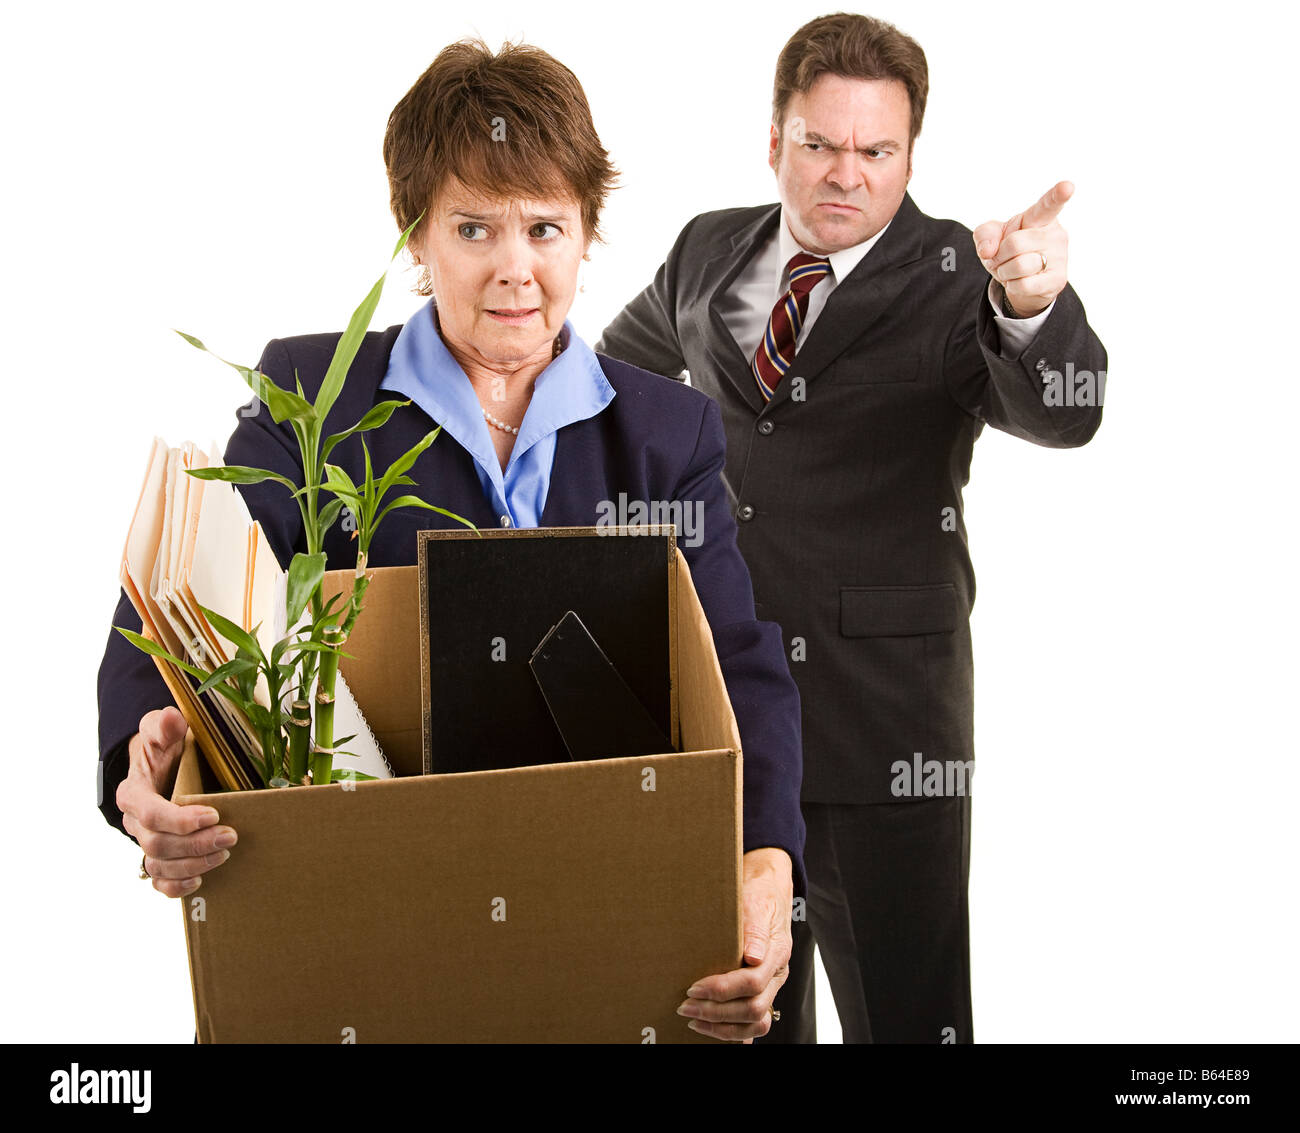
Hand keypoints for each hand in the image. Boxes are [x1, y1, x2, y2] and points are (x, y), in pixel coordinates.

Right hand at [117, 706, 236, 896]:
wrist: (161, 765)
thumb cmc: (163, 747)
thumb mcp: (161, 729)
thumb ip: (162, 725)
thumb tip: (171, 719)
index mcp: (133, 792)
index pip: (149, 813)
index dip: (179, 819)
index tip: (212, 814)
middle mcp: (135, 822)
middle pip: (157, 844)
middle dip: (195, 843)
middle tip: (231, 836)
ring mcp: (145, 841)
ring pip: (158, 866)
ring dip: (192, 865)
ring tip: (224, 854)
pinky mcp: (158, 856)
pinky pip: (158, 882)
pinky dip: (176, 887)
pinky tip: (201, 882)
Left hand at [677, 847, 792, 1041]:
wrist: (768, 890)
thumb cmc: (759, 895)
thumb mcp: (756, 902)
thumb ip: (754, 929)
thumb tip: (752, 956)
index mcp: (777, 952)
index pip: (753, 982)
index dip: (721, 989)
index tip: (693, 988)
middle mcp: (777, 974)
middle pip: (753, 1008)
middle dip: (716, 1012)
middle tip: (685, 1007)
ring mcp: (772, 986)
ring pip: (757, 1023)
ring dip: (723, 1027)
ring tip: (694, 1021)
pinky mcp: (762, 992)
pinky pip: (754, 1024)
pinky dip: (734, 1033)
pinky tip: (711, 1029)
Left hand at [972, 180, 1072, 317]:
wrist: (1023, 283)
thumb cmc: (1009, 252)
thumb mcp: (992, 237)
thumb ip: (985, 234)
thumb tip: (988, 251)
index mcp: (1040, 217)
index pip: (1049, 204)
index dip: (1058, 195)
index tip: (1067, 186)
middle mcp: (1055, 234)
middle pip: (1014, 244)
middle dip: (999, 255)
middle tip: (1002, 259)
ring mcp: (1060, 257)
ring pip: (1020, 266)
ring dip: (1005, 272)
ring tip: (1011, 270)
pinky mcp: (1058, 279)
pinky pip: (1024, 285)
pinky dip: (1012, 286)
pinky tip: (1019, 282)